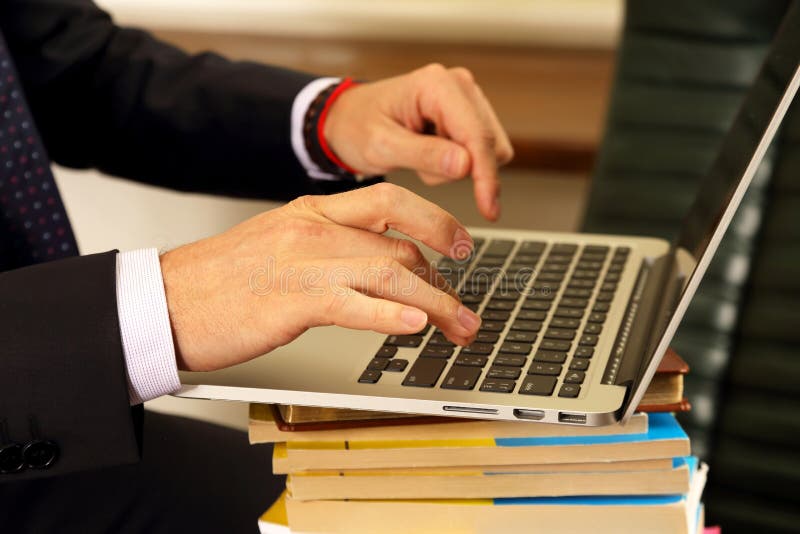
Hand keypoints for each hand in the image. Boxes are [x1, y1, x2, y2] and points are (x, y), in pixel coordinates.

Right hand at [159, 183, 480, 371]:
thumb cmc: (221, 279)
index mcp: (312, 211)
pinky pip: (353, 303)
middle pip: (400, 244)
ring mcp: (304, 263)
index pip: (389, 203)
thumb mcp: (280, 246)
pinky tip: (416, 324)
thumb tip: (375, 269)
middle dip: (445, 275)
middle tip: (467, 303)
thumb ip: (328, 249)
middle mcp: (314, 229)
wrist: (165, 298)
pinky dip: (391, 314)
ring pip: (390, 273)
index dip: (434, 221)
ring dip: (437, 303)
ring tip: (461, 326)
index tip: (460, 243)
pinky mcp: (291, 300)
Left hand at [324, 64, 513, 220]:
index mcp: (436, 85)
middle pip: (489, 143)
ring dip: (458, 168)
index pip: (477, 135)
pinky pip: (480, 151)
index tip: (489, 208)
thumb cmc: (358, 127)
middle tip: (421, 171)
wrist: (349, 119)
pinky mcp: (470, 114)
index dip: (486, 175)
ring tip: (420, 159)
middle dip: (463, 170)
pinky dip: (457, 164)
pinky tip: (430, 156)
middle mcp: (459, 85)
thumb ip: (424, 155)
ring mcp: (467, 98)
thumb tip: (466, 165)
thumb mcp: (381, 146)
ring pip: (488, 150)